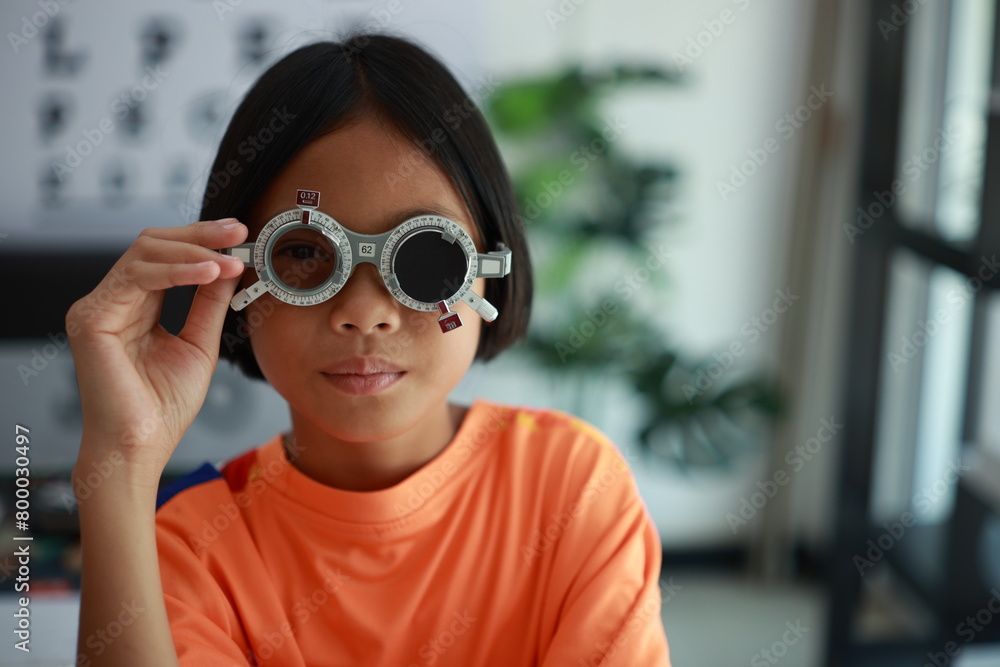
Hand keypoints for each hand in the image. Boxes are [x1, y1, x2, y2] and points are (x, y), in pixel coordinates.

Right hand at [67, 218, 248, 487]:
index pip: (165, 256)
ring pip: (144, 253)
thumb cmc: (163, 408)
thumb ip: (210, 303)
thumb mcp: (200, 343)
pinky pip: (136, 278)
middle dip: (199, 234)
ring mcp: (97, 308)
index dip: (201, 240)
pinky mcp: (91, 319)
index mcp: (135, 308)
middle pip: (152, 244)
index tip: (238, 235)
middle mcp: (113, 303)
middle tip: (237, 233)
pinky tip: (208, 273)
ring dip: (194, 252)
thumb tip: (229, 266)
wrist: (140, 448)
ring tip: (229, 260)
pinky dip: (177, 271)